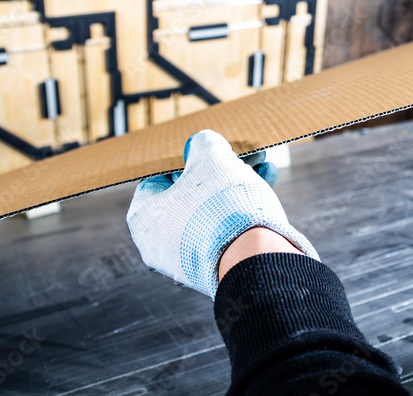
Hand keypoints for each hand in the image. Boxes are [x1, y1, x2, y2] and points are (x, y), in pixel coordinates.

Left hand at [126, 129, 318, 296]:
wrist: (252, 258)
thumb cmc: (222, 206)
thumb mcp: (212, 159)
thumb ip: (204, 145)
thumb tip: (201, 144)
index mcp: (145, 217)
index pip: (159, 179)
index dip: (185, 159)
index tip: (205, 150)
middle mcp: (160, 244)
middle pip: (191, 195)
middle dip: (220, 171)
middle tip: (241, 155)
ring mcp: (188, 260)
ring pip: (213, 212)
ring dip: (238, 186)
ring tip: (263, 165)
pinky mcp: (215, 269)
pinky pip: (227, 231)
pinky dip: (244, 209)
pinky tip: (267, 182)